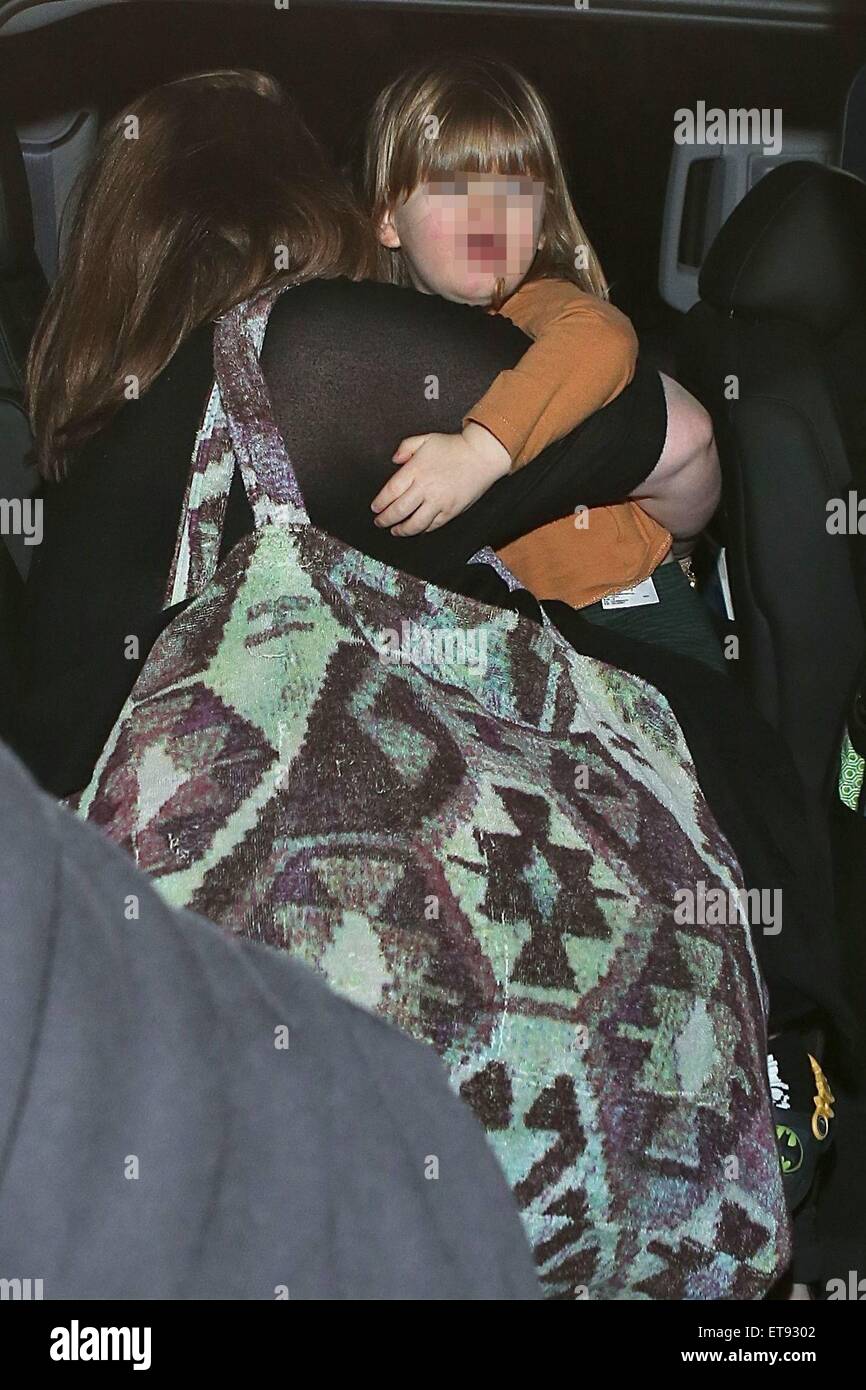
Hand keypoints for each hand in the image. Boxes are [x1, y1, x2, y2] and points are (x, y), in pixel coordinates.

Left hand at [370, 423, 511, 535]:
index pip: (391, 492)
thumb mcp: (426, 439)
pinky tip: (416, 529)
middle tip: (380, 522)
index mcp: (415, 470)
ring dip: (402, 530)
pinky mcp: (450, 511)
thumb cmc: (454, 447)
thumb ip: (406, 447)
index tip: (375, 508)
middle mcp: (425, 488)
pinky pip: (432, 526)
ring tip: (395, 531)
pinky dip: (422, 530)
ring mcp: (438, 502)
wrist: (481, 456)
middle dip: (385, 520)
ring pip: (415, 523)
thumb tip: (394, 460)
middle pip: (399, 510)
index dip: (380, 503)